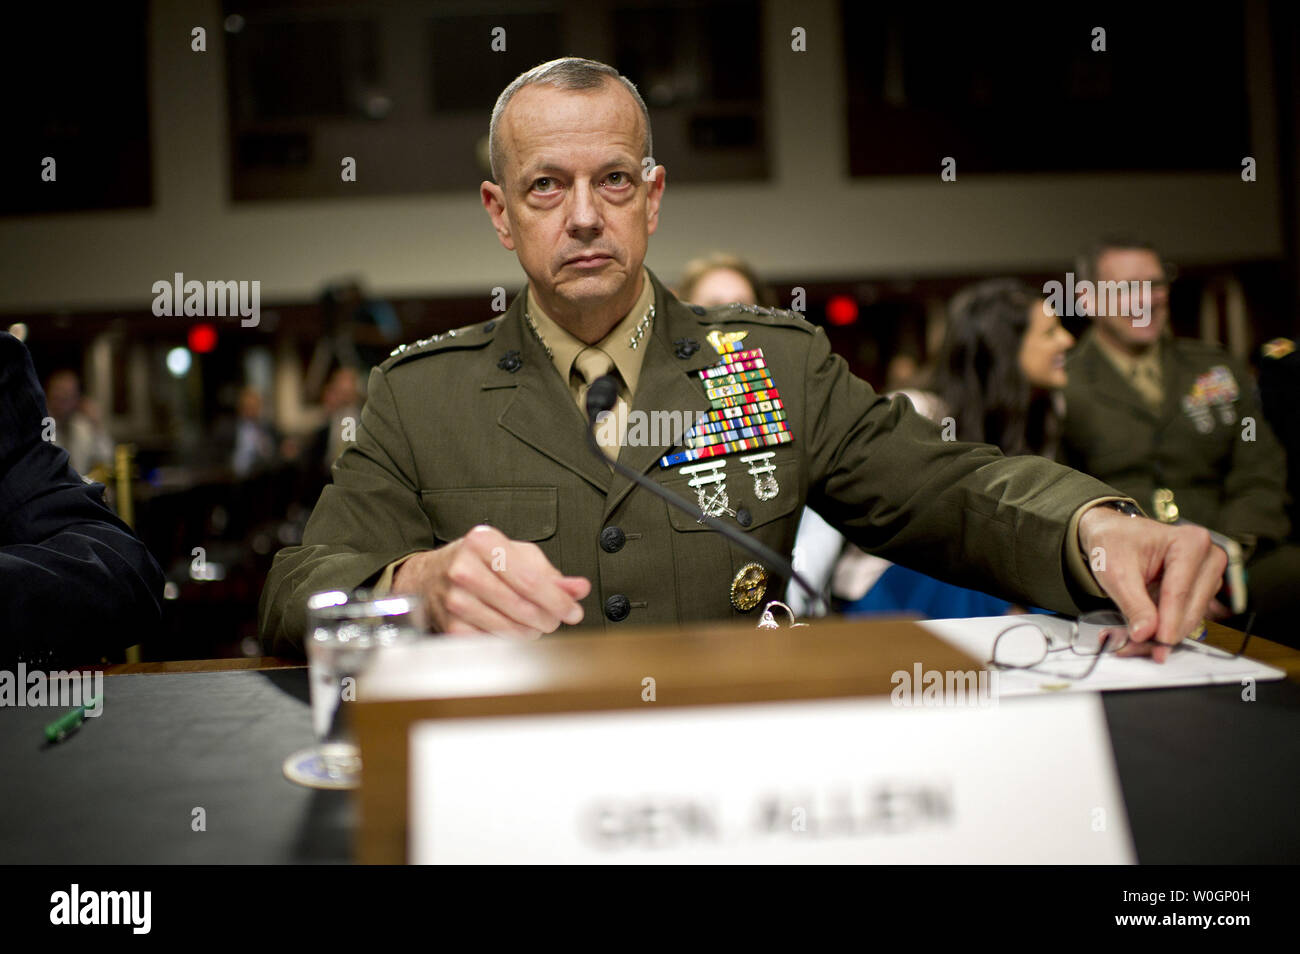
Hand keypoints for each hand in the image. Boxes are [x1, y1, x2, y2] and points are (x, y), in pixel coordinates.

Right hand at [392, 525, 589, 637]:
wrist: (430, 576)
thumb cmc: (480, 562)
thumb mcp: (516, 555)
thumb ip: (551, 573)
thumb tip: (579, 589)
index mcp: (483, 542)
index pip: (530, 580)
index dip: (558, 600)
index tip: (574, 612)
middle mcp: (464, 568)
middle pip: (522, 606)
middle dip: (547, 618)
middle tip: (555, 619)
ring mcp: (454, 599)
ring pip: (510, 628)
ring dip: (531, 631)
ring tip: (534, 623)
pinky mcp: (450, 625)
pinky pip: (494, 641)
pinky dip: (509, 640)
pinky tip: (510, 628)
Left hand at [1078, 507, 1226, 662]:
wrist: (1112, 535)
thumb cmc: (1115, 542)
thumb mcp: (1116, 572)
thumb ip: (1133, 605)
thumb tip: (1145, 634)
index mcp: (1190, 542)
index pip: (1180, 591)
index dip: (1168, 621)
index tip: (1158, 641)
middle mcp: (1206, 557)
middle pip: (1191, 607)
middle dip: (1165, 631)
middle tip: (1139, 646)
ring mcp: (1206, 575)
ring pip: (1191, 617)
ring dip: (1164, 633)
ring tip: (1134, 641)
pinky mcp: (1200, 591)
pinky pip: (1186, 617)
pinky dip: (1166, 629)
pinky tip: (1146, 636)